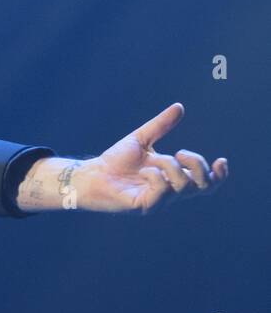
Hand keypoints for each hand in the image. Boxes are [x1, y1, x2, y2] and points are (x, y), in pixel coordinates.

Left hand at [75, 102, 228, 213]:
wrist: (91, 173)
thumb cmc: (115, 160)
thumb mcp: (142, 139)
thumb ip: (161, 125)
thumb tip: (179, 107)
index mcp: (173, 177)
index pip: (206, 183)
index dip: (219, 175)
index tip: (221, 160)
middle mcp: (170, 191)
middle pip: (204, 186)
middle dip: (198, 166)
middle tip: (180, 153)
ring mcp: (160, 200)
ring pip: (184, 186)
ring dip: (172, 168)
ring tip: (154, 162)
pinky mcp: (146, 205)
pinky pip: (163, 191)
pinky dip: (157, 177)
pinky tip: (144, 172)